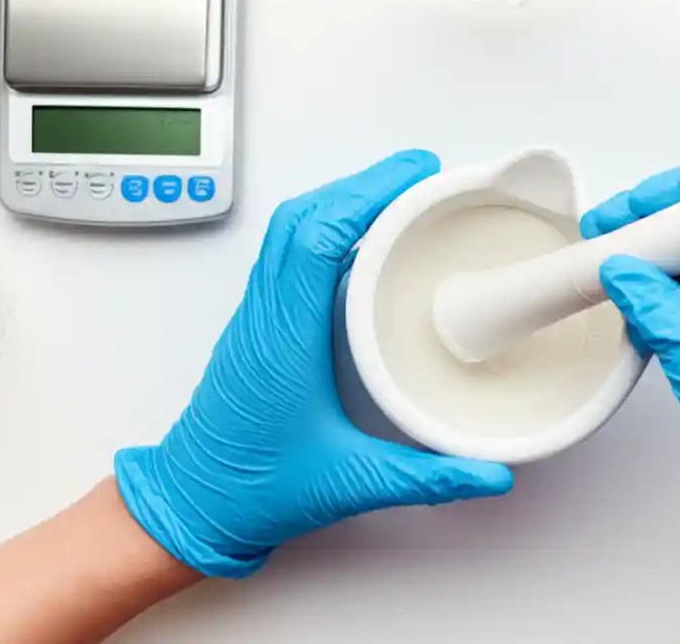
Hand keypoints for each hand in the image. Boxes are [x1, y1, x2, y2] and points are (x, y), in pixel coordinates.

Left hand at [115, 151, 513, 577]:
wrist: (190, 506)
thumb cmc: (249, 490)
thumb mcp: (349, 484)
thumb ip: (426, 479)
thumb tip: (488, 473)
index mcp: (284, 338)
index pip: (318, 236)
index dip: (368, 192)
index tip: (416, 174)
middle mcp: (266, 315)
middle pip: (304, 217)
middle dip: (363, 183)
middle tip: (419, 176)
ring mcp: (258, 317)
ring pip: (292, 231)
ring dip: (342, 201)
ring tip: (397, 199)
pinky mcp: (261, 327)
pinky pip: (289, 256)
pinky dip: (327, 231)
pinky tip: (362, 246)